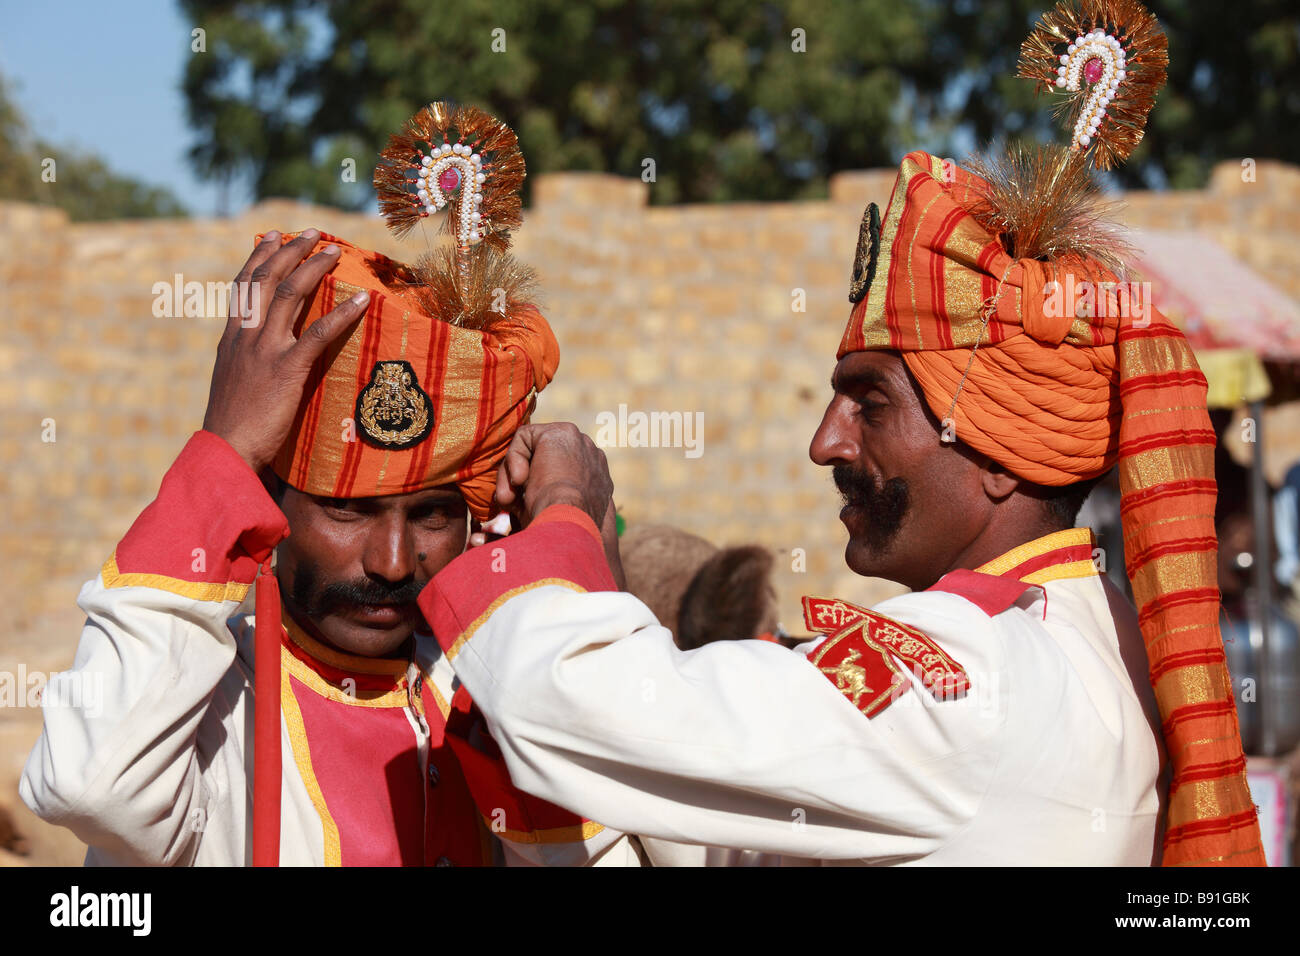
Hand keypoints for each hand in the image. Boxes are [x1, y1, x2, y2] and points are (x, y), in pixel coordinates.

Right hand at [201, 229, 369, 472]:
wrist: (226, 450)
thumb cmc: (234, 425)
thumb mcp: (232, 382)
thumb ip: (245, 360)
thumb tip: (258, 352)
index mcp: (231, 338)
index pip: (243, 286)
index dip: (259, 257)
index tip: (273, 236)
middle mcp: (246, 336)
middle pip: (266, 279)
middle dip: (290, 251)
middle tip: (312, 233)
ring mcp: (265, 350)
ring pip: (289, 295)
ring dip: (314, 268)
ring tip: (334, 251)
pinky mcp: (287, 369)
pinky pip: (319, 333)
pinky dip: (342, 314)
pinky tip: (362, 300)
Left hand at [493, 423, 625, 588]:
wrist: (567, 526)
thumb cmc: (555, 537)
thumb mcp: (545, 523)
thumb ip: (531, 514)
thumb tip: (480, 538)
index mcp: (595, 484)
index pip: (557, 473)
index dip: (532, 488)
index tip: (517, 511)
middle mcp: (592, 460)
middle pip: (543, 460)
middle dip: (520, 482)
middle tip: (508, 505)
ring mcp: (581, 444)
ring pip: (532, 450)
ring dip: (511, 475)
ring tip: (509, 499)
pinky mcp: (563, 433)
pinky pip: (525, 438)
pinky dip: (513, 458)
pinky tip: (518, 481)